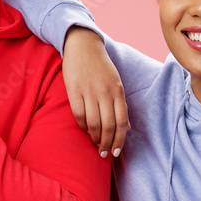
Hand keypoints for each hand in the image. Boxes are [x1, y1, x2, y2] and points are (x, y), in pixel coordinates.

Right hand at [62, 27, 129, 157]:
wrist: (83, 46)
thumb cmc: (101, 67)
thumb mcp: (116, 83)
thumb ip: (120, 104)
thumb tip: (126, 127)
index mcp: (118, 91)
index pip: (122, 122)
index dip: (119, 140)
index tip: (115, 152)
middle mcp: (105, 93)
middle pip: (108, 126)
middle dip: (106, 144)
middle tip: (103, 154)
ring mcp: (89, 92)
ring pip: (93, 124)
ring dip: (94, 138)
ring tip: (94, 144)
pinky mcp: (74, 91)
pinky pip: (79, 115)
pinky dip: (82, 126)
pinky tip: (84, 130)